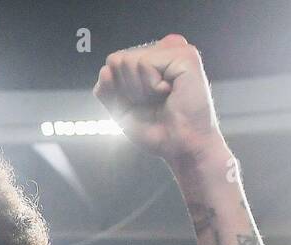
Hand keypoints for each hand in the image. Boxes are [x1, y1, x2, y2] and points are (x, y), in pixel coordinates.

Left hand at [93, 35, 224, 168]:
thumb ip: (107, 88)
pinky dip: (151, 86)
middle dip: (127, 89)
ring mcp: (176, 50)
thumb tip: (106, 69)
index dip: (118, 90)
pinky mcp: (185, 56)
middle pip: (117, 60)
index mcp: (152, 58)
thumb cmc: (157, 130)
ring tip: (162, 98)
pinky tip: (169, 93)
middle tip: (153, 102)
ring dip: (140, 89)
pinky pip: (145, 63)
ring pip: (129, 60)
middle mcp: (165, 50)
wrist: (180, 147)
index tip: (141, 104)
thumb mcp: (121, 108)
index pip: (113, 63)